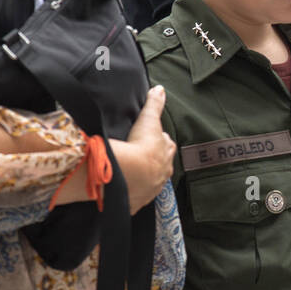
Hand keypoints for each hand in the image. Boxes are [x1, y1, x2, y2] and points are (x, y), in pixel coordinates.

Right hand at [110, 86, 174, 213]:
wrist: (132, 172)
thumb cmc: (142, 144)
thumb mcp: (149, 119)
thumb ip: (154, 104)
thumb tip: (160, 89)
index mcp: (166, 153)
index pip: (166, 145)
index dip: (159, 141)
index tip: (151, 139)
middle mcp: (163, 173)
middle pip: (160, 165)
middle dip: (153, 161)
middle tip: (141, 157)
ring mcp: (151, 188)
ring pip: (150, 182)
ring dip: (143, 178)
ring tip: (131, 174)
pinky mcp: (138, 200)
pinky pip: (136, 197)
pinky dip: (131, 194)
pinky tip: (124, 191)